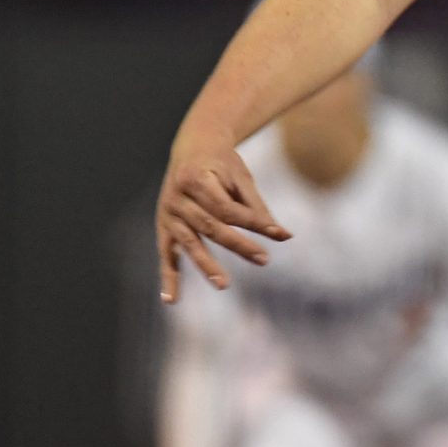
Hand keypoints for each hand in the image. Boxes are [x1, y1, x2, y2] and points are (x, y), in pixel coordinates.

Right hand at [155, 128, 289, 300]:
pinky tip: (171, 299)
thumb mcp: (240, 175)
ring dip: (205, 265)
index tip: (279, 234)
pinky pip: (166, 256)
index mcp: (195, 177)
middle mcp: (176, 196)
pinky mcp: (163, 228)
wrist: (193, 147)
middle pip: (210, 226)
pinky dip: (168, 277)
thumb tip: (284, 236)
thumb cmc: (222, 162)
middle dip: (238, 244)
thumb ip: (257, 206)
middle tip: (264, 259)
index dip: (253, 222)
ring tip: (223, 283)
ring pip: (189, 243)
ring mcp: (167, 214)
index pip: (227, 208)